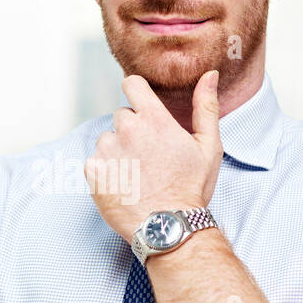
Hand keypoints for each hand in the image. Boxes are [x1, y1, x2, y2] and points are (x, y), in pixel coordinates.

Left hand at [85, 70, 222, 239]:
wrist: (169, 227)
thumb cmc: (192, 188)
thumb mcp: (208, 146)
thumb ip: (206, 107)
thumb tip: (209, 75)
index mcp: (154, 119)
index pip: (131, 84)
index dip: (136, 93)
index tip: (142, 108)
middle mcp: (127, 129)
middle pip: (121, 116)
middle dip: (132, 131)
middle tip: (149, 157)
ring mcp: (107, 151)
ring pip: (106, 139)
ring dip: (117, 151)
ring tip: (137, 175)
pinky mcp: (93, 172)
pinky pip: (94, 162)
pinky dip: (105, 171)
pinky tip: (124, 186)